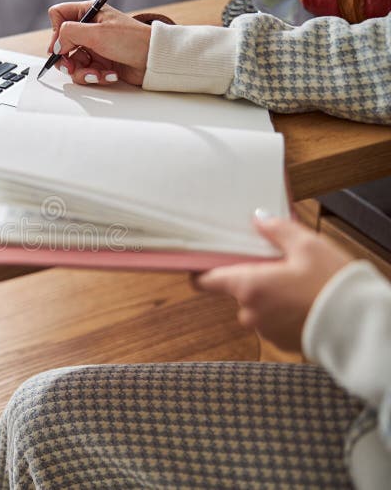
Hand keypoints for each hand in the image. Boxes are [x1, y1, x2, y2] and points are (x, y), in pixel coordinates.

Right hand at [48, 1, 151, 85]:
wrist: (154, 60)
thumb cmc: (131, 40)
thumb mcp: (97, 33)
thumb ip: (70, 34)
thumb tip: (54, 46)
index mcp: (89, 13)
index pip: (59, 16)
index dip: (56, 31)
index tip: (61, 45)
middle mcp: (89, 29)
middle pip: (61, 44)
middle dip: (66, 59)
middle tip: (71, 67)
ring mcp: (93, 47)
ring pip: (72, 62)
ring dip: (83, 72)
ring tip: (97, 73)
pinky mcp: (99, 63)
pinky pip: (85, 73)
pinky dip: (95, 76)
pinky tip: (110, 74)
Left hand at [194, 212, 353, 351]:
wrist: (358, 327)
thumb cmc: (332, 285)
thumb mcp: (307, 246)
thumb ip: (277, 230)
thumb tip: (258, 219)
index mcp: (248, 286)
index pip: (205, 281)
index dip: (201, 271)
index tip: (203, 263)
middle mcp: (249, 312)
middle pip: (238, 290)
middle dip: (254, 278)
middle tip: (278, 266)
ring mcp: (264, 330)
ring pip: (258, 306)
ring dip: (270, 296)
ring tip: (298, 285)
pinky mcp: (281, 342)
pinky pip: (274, 321)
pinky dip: (284, 311)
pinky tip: (304, 302)